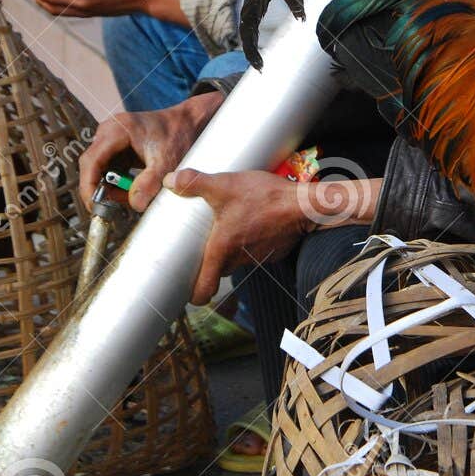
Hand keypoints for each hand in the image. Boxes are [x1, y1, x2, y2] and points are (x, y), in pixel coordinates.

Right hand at [78, 91, 224, 211]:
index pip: (91, 161)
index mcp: (117, 130)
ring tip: (129, 196)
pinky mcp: (118, 145)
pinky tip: (132, 188)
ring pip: (100, 167)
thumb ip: (150, 183)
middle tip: (110, 207)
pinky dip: (117, 180)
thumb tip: (135, 204)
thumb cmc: (179, 136)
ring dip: (110, 185)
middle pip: (92, 165)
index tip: (93, 206)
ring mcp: (112, 137)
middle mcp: (110, 130)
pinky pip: (110, 166)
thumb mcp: (166, 162)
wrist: (190, 122)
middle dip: (99, 188)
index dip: (88, 186)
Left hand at [162, 169, 312, 303]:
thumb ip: (195, 182)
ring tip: (226, 226)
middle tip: (200, 245)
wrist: (304, 205)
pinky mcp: (273, 251)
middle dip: (209, 262)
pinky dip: (251, 241)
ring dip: (231, 248)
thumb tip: (170, 180)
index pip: (203, 291)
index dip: (193, 294)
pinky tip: (251, 221)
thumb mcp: (224, 185)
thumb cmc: (264, 198)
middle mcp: (238, 259)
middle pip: (217, 271)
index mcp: (221, 251)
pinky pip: (255, 250)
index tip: (185, 287)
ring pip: (236, 259)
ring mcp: (257, 258)